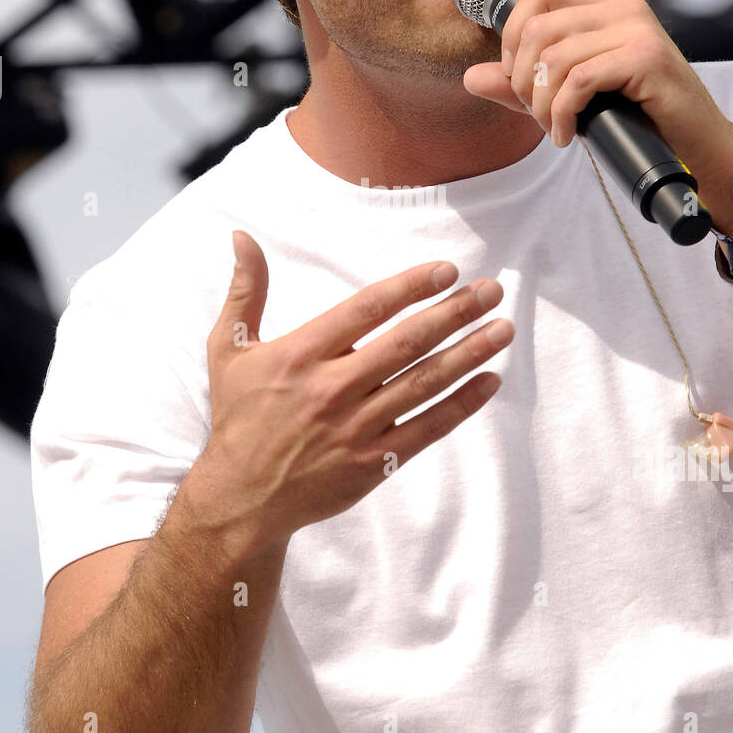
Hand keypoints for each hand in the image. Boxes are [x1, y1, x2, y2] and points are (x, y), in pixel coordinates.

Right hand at [200, 232, 513, 557]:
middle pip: (407, 342)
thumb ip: (245, 290)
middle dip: (455, 313)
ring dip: (469, 353)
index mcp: (301, 354)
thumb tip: (240, 236)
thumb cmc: (240, 415)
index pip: (368, 308)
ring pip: (425, 383)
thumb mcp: (229, 349)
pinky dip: (462, 404)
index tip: (448, 270)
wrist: (241, 497)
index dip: (412, 286)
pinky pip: (428, 428)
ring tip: (503, 330)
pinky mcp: (372, 462)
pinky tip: (490, 380)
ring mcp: (356, 427)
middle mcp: (332, 388)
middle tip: (491, 290)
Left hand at [462, 0, 732, 233]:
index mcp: (603, 6)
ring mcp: (637, 30)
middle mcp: (621, 8)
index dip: (511, 35)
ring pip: (555, 57)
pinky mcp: (647, 58)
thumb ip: (521, 85)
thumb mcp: (570, 98)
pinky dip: (562, 113)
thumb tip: (471, 77)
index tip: (517, 79)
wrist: (695, 148)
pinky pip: (579, 80)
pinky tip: (567, 134)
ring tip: (554, 129)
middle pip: (538, 28)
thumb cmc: (636, 119)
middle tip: (536, 115)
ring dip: (541, 104)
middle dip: (522, 80)